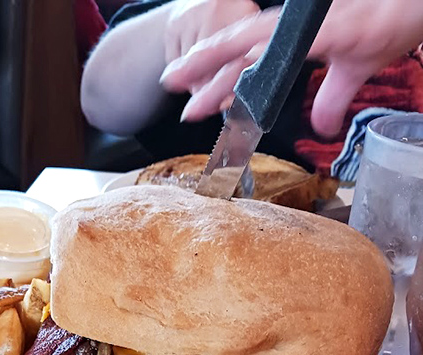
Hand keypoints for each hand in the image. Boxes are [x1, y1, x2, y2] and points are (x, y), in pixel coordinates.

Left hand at [160, 0, 422, 136]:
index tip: (187, 90)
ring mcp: (304, 27)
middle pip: (235, 52)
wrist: (417, 3)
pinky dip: (253, 62)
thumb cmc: (392, 22)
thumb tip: (320, 129)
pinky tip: (230, 78)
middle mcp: (293, 29)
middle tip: (169, 86)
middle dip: (199, 71)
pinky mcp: (324, 31)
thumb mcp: (355, 69)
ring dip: (214, 70)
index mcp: (295, 35)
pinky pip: (281, 47)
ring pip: (247, 48)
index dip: (214, 70)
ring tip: (182, 86)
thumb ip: (331, 98)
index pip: (244, 53)